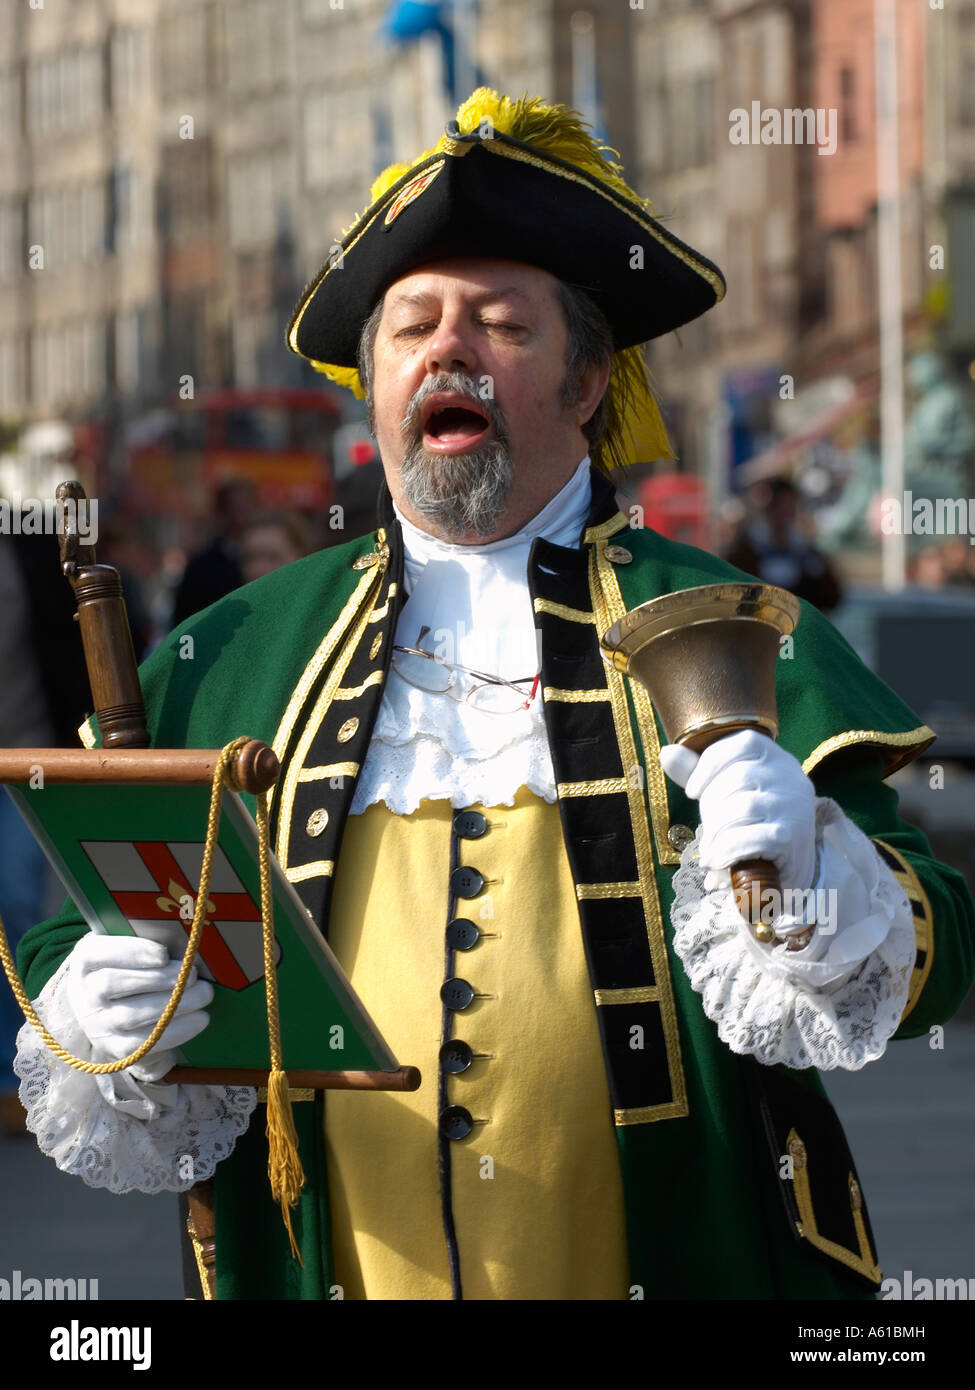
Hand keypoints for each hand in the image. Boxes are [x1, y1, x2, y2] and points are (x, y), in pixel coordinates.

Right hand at [65, 935, 213, 1081]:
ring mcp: (96, 1023)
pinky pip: (144, 1043)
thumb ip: (150, 940)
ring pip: (131, 1015)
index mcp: (86, 959)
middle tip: (194, 974)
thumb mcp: (132, 950)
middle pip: (114, 984)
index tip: (164, 954)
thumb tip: (187, 939)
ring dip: (173, 1004)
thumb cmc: (133, 968)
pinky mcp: (115, 1049)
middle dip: (160, 978)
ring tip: (204, 994)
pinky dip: (176, 1031)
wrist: (119, 1013)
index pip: (96, 953)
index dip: (131, 953)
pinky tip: (200, 1019)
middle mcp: (84, 992)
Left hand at [659, 729, 816, 889]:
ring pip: (744, 807)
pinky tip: (716, 860)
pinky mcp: (793, 838)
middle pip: (739, 777)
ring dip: (717, 832)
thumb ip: (700, 773)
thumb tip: (668, 753)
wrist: (791, 866)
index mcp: (777, 758)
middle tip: (705, 831)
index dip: (711, 763)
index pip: (745, 743)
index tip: (692, 791)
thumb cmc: (752, 822)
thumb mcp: (727, 792)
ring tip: (709, 849)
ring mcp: (795, 808)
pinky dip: (726, 850)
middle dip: (711, 807)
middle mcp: (792, 778)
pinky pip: (753, 838)